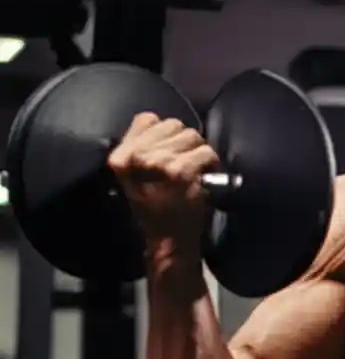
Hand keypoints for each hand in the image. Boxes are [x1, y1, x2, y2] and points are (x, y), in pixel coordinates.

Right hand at [107, 111, 219, 254]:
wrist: (168, 240)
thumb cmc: (155, 208)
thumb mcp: (133, 176)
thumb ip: (140, 147)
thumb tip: (160, 124)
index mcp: (120, 156)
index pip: (147, 119)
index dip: (164, 133)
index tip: (167, 152)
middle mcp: (136, 157)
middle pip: (173, 124)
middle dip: (183, 141)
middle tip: (183, 164)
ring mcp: (159, 163)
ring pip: (192, 135)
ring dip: (198, 151)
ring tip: (192, 171)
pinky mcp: (181, 171)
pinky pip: (206, 151)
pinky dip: (211, 163)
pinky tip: (203, 177)